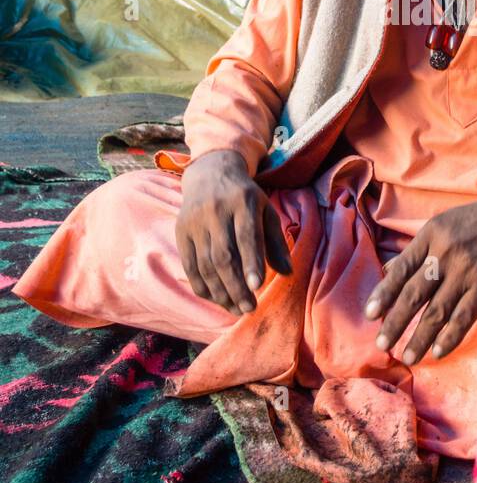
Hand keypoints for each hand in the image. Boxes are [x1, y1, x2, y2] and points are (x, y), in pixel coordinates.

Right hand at [174, 149, 291, 316]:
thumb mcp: (266, 211)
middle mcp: (216, 211)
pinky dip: (202, 286)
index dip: (251, 262)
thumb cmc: (245, 198)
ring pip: (205, 264)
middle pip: (223, 256)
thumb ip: (276, 242)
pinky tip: (216, 299)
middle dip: (236, 286)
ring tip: (236, 309)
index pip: (246, 236)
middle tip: (249, 308)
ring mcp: (195, 222)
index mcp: (243, 202)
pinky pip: (190, 265)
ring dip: (220, 292)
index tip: (257, 286)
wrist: (210, 174)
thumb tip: (288, 273)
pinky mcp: (181, 232)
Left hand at [364, 187, 476, 363]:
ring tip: (408, 357)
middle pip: (414, 294)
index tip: (370, 315)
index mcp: (431, 236)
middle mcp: (445, 253)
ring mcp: (466, 271)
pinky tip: (438, 352)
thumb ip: (419, 249)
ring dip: (420, 337)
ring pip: (437, 310)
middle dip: (395, 322)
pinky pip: (464, 316)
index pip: (401, 269)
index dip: (384, 294)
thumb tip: (389, 270)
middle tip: (382, 345)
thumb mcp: (445, 225)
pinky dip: (450, 336)